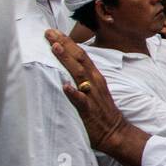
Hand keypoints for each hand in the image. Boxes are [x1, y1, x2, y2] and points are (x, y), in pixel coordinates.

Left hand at [45, 28, 128, 152]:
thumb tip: (68, 68)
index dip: (68, 42)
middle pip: (79, 59)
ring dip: (67, 60)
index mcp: (95, 77)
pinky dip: (74, 93)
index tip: (54, 31)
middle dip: (64, 44)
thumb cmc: (103, 113)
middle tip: (49, 32)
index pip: (81, 55)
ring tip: (55, 47)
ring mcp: (92, 96)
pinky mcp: (89, 111)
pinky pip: (81, 101)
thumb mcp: (95, 91)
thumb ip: (83, 79)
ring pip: (79, 75)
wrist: (116, 133)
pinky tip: (65, 86)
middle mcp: (94, 83)